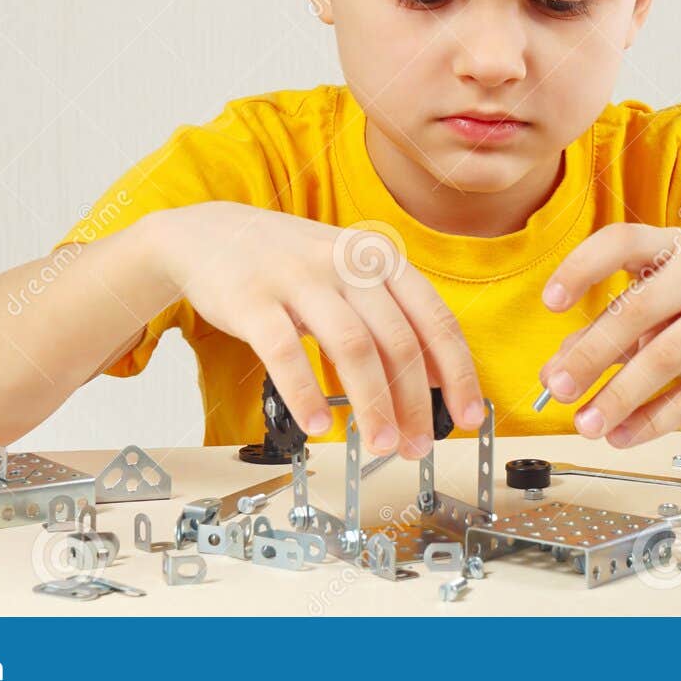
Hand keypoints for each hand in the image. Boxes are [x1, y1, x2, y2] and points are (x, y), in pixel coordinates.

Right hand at [147, 203, 485, 457]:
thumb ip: (393, 318)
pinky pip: (285, 352)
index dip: (458, 373)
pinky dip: (305, 393)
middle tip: (418, 445)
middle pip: (398, 340)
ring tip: (380, 444)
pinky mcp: (253, 299)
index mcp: (380, 258)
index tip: (470, 416)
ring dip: (372, 404)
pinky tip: (317, 424)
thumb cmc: (290, 264)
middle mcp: (346, 263)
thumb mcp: (350, 276)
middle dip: (415, 402)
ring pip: (351, 347)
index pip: (435, 319)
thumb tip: (438, 377)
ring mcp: (299, 277)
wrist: (210, 235)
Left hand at [538, 223, 680, 446]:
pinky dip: (653, 420)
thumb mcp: (649, 317)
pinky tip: (625, 435)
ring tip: (588, 425)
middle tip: (558, 389)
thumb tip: (554, 372)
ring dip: (619, 396)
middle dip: (592, 354)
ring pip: (665, 356)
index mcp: (671, 246)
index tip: (549, 303)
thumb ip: (600, 336)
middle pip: (639, 308)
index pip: (621, 241)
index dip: (581, 268)